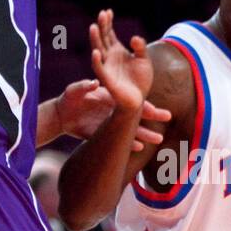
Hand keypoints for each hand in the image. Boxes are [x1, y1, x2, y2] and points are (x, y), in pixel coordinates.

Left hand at [56, 79, 170, 151]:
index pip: (130, 101)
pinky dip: (128, 144)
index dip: (144, 105)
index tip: (157, 109)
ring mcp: (109, 123)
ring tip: (158, 139)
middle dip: (153, 117)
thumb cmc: (69, 98)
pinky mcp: (103, 134)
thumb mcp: (74, 90)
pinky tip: (139, 147)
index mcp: (110, 97)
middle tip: (169, 119)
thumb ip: (83, 86)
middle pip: (137, 114)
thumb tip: (94, 83)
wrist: (61, 114)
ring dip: (144, 134)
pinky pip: (118, 140)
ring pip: (131, 129)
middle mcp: (113, 110)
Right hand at [89, 9, 154, 117]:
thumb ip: (140, 47)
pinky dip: (97, 61)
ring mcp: (107, 67)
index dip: (108, 23)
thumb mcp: (144, 60)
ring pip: (98, 51)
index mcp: (117, 51)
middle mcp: (109, 57)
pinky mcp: (107, 80)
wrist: (138, 100)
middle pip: (103, 39)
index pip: (110, 34)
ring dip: (95, 39)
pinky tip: (96, 51)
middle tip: (102, 14)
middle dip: (102, 26)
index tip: (108, 11)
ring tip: (94, 27)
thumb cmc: (141, 80)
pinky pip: (100, 69)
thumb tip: (134, 38)